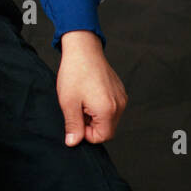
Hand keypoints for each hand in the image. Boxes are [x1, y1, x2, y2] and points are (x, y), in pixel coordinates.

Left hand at [57, 31, 126, 145]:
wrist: (83, 48)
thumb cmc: (74, 73)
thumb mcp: (68, 101)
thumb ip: (73, 125)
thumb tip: (73, 142)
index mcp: (108, 111)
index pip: (101, 137)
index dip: (85, 133)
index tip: (75, 119)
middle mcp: (120, 105)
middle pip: (106, 128)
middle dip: (90, 123)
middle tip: (77, 107)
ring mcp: (122, 97)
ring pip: (108, 117)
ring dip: (94, 114)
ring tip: (82, 98)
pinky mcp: (120, 90)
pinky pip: (111, 106)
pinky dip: (99, 104)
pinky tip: (88, 91)